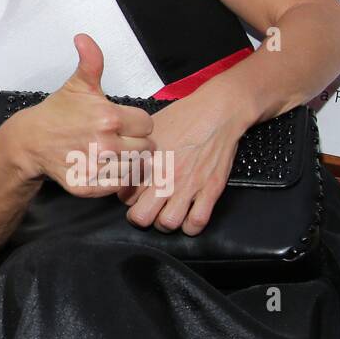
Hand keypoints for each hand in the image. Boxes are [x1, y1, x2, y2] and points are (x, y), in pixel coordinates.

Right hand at [0, 34, 153, 196]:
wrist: (30, 141)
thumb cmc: (58, 113)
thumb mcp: (77, 84)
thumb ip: (91, 61)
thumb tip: (83, 38)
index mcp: (110, 117)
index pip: (147, 124)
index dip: (136, 123)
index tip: (121, 123)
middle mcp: (107, 144)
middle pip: (146, 148)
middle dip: (135, 143)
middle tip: (116, 139)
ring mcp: (97, 168)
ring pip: (136, 168)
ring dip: (127, 162)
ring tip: (109, 153)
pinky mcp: (89, 186)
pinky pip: (119, 186)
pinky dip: (114, 180)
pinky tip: (101, 167)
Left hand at [121, 90, 243, 233]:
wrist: (216, 112)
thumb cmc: (183, 117)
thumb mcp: (149, 129)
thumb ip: (136, 149)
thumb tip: (123, 162)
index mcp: (147, 161)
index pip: (124, 195)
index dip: (127, 197)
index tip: (133, 194)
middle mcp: (165, 176)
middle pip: (141, 216)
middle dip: (140, 217)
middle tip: (145, 211)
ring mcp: (188, 184)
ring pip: (168, 223)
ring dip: (165, 223)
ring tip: (166, 214)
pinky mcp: (210, 189)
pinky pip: (197, 221)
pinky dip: (191, 226)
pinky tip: (188, 217)